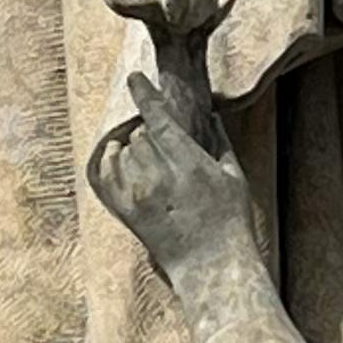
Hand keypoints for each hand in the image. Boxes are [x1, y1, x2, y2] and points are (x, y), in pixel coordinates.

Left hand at [88, 75, 255, 273]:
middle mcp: (160, 177)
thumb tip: (210, 115)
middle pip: (141, 134)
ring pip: (124, 151)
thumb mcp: (235, 178)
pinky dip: (110, 161)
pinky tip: (117, 157)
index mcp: (190, 164)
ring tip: (148, 158)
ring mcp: (140, 195)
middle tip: (163, 144)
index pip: (159, 119)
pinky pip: (107, 174)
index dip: (145, 94)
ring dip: (133, 149)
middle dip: (150, 133)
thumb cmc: (230, 222)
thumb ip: (220, 142)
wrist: (211, 264)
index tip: (134, 77)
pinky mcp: (127, 211)